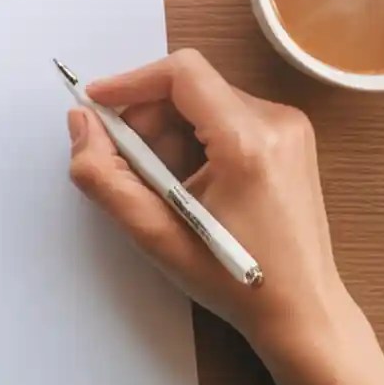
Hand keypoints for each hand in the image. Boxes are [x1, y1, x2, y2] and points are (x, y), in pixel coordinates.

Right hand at [67, 49, 383, 384]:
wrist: (302, 311)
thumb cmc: (234, 281)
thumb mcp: (155, 234)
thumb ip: (105, 176)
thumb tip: (81, 123)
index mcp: (248, 141)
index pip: (182, 73)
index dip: (131, 82)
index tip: (97, 105)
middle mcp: (276, 121)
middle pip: (190, 87)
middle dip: (146, 117)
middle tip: (126, 164)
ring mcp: (289, 127)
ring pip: (204, 102)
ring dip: (168, 132)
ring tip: (161, 184)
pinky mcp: (289, 139)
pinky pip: (225, 117)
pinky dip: (193, 140)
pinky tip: (189, 184)